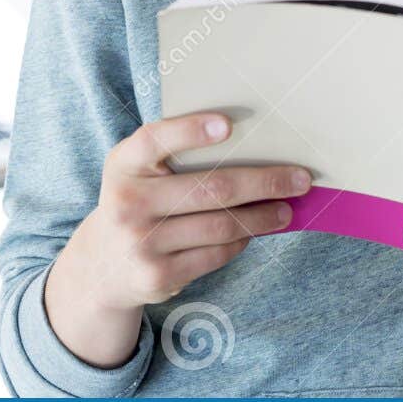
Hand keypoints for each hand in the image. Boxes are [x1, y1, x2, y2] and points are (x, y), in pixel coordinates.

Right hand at [44, 112, 311, 366]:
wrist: (101, 265)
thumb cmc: (139, 201)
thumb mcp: (139, 172)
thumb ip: (176, 154)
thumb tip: (257, 145)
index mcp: (123, 165)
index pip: (155, 139)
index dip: (190, 130)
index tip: (229, 125)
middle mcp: (127, 203)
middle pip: (213, 188)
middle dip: (265, 182)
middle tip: (301, 178)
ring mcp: (141, 243)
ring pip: (222, 225)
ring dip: (264, 216)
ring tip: (287, 208)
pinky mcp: (157, 276)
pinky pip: (216, 253)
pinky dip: (242, 240)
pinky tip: (255, 230)